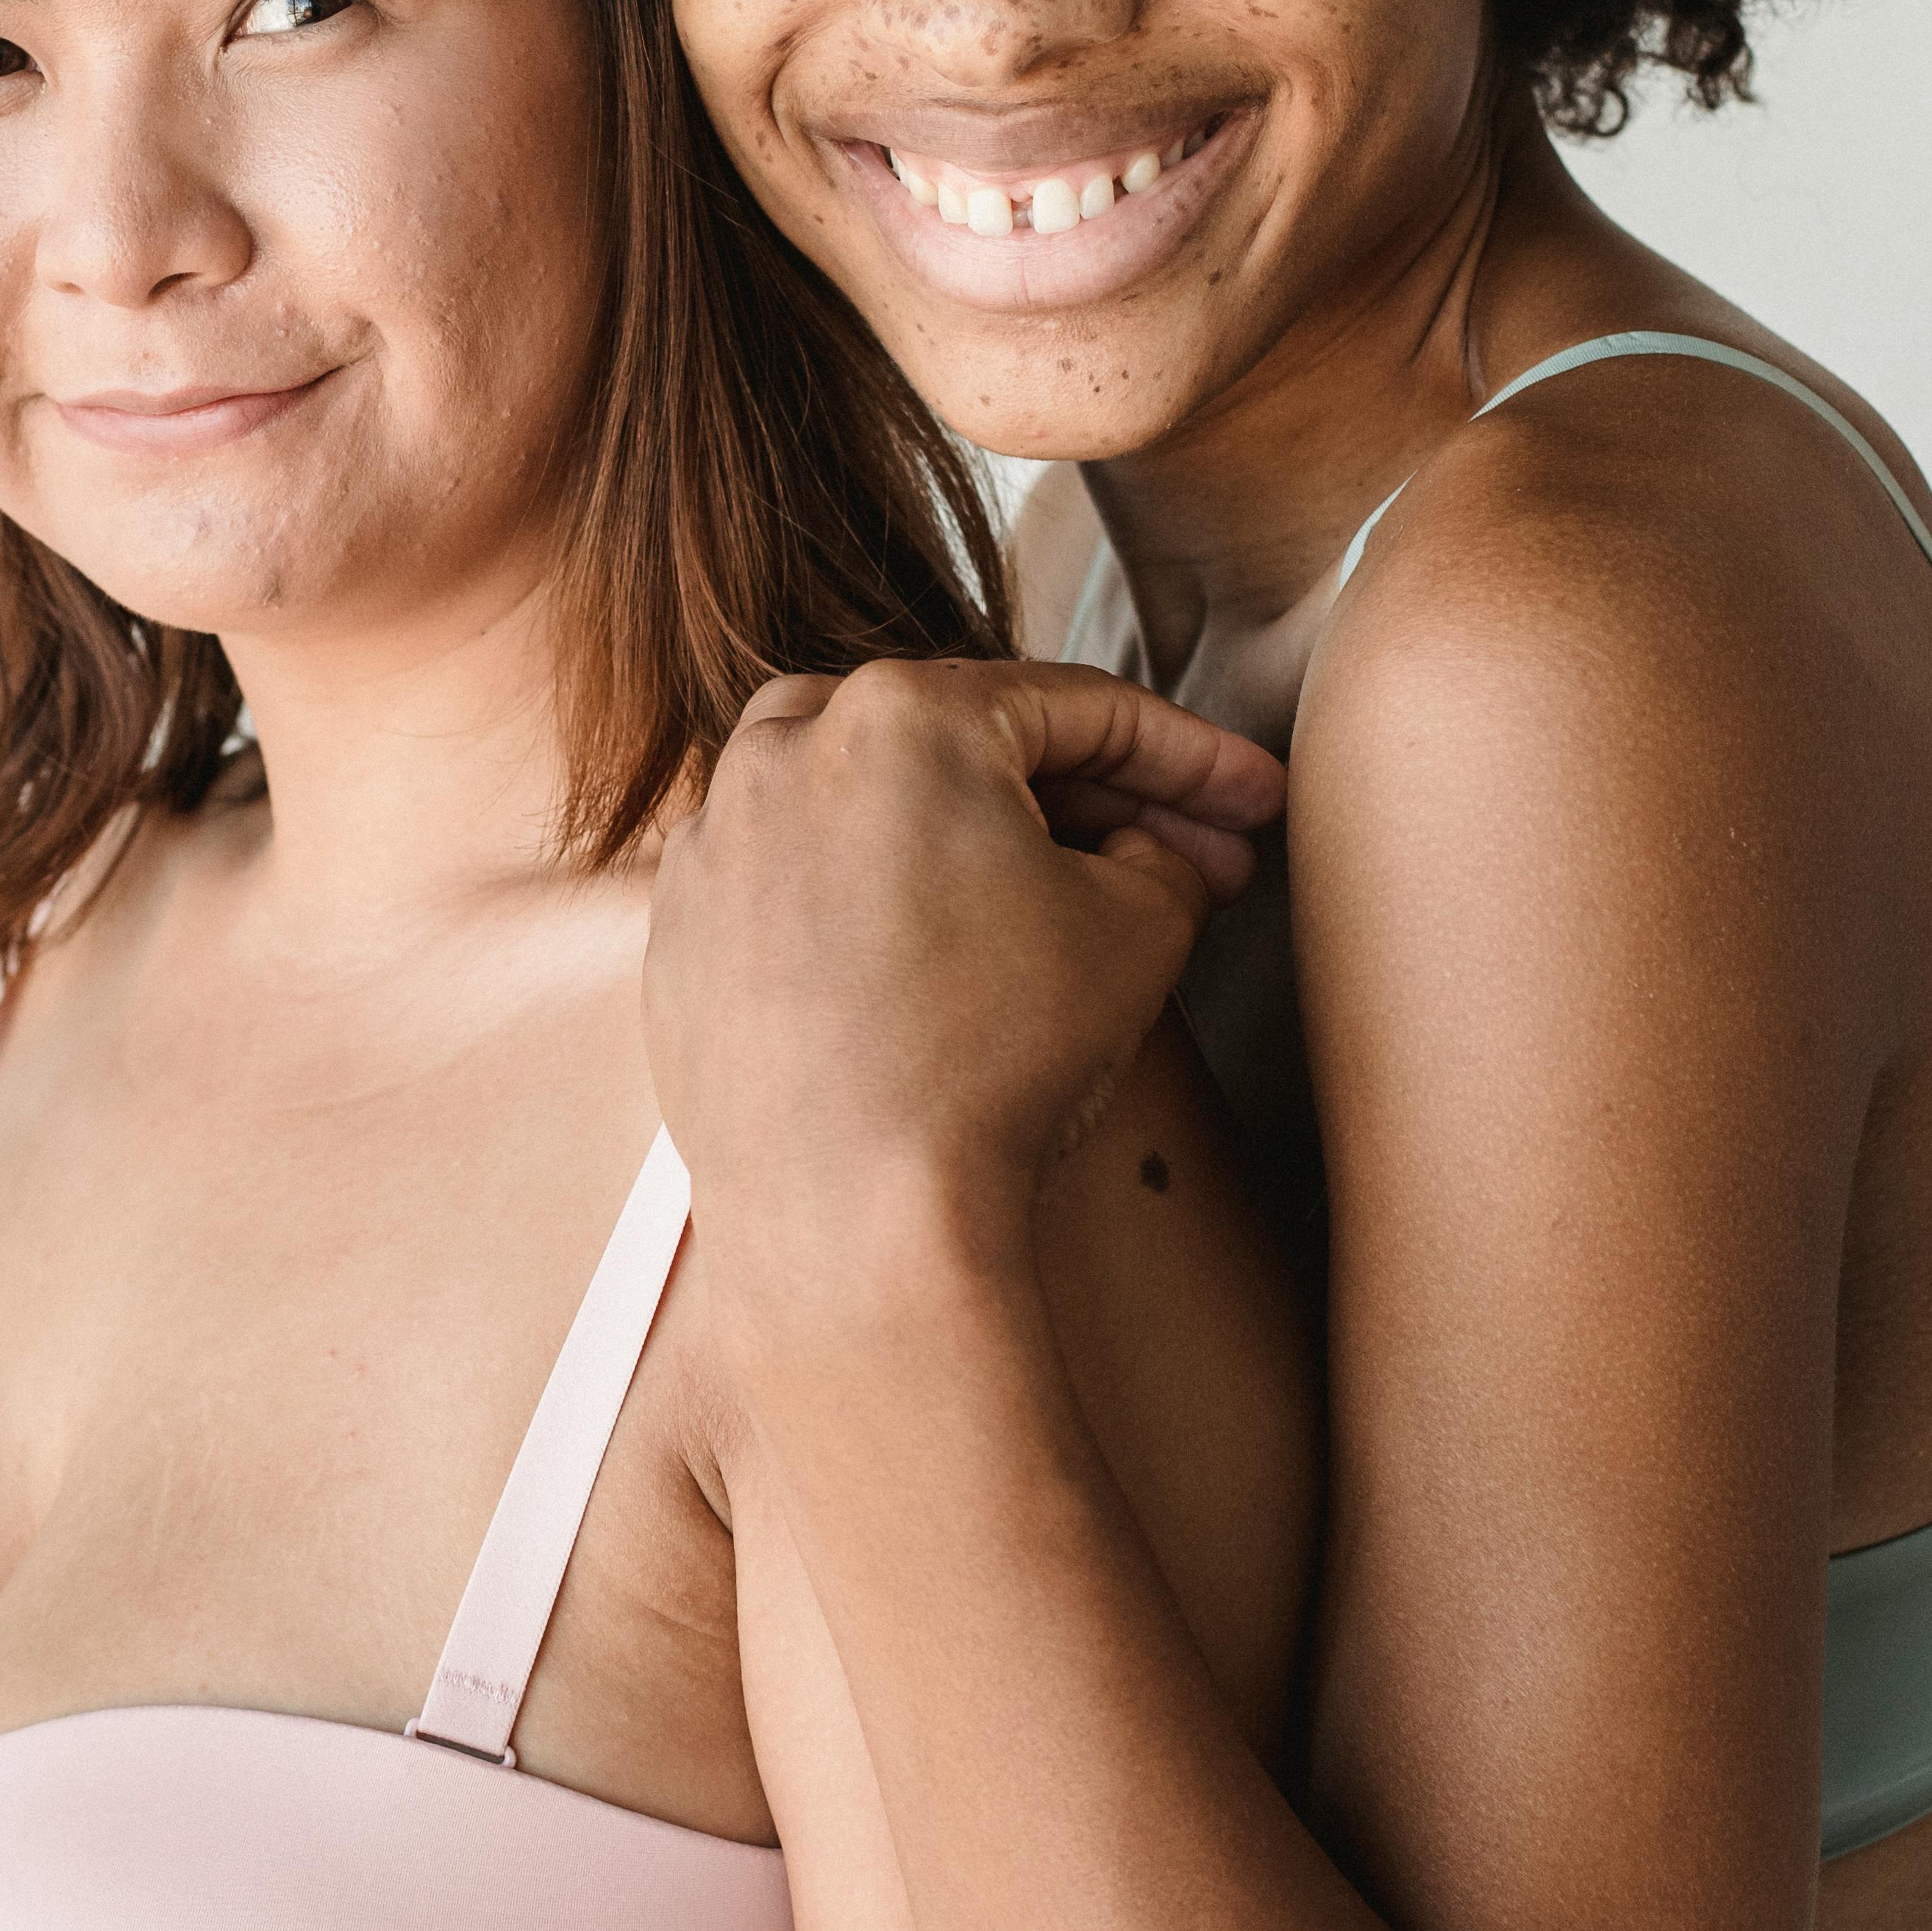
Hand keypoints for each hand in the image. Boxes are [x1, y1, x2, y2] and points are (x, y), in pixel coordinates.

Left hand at [646, 659, 1284, 1370]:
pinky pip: (797, 877)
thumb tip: (1153, 850)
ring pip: (870, 792)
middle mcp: (785, 750)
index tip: (1251, 798)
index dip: (1193, 757)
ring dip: (974, 827)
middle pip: (972, 742)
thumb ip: (1161, 855)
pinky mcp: (680, 927)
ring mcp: (717, 838)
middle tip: (1183, 857)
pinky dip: (872, 892)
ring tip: (1060, 886)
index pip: (1082, 711)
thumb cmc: (993, 1061)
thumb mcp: (1139, 929)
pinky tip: (938, 949)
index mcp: (903, 714)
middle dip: (1094, 798)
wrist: (854, 1218)